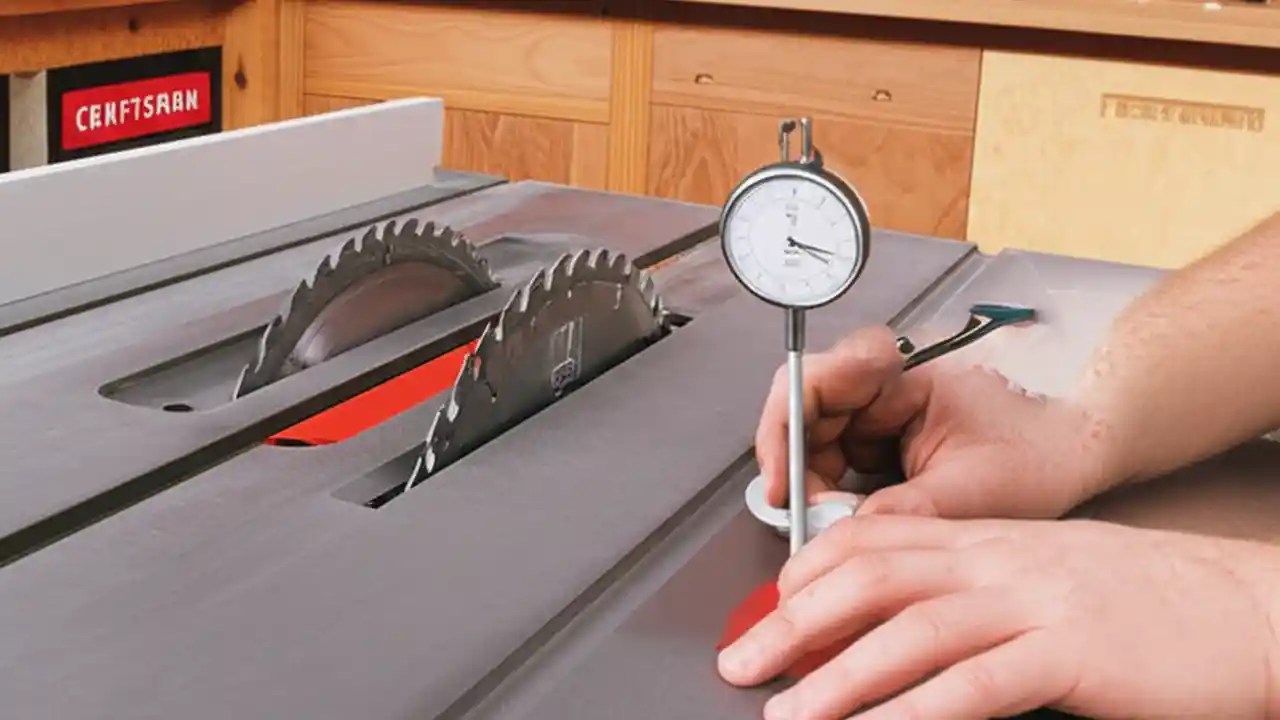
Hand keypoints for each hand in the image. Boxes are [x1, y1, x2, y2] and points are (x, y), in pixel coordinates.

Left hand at [718, 514, 1279, 718]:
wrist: (1248, 607)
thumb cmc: (1148, 600)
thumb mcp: (1045, 575)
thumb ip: (976, 587)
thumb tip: (901, 621)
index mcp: (990, 539)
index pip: (875, 540)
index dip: (809, 573)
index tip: (767, 611)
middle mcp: (1002, 561)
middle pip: (874, 579)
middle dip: (794, 624)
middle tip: (741, 665)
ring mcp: (1038, 604)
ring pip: (914, 632)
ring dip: (840, 678)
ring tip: (787, 715)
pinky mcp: (1076, 654)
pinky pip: (981, 686)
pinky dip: (919, 714)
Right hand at [755, 325, 1118, 519]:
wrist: (1077, 452)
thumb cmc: (1041, 453)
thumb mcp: (971, 493)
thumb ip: (901, 513)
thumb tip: (838, 537)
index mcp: (903, 373)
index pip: (816, 380)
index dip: (785, 429)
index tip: (785, 485)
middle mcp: (881, 383)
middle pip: (802, 413)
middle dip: (796, 470)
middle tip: (804, 523)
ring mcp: (879, 410)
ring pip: (814, 443)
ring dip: (814, 488)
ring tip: (834, 529)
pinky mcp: (882, 438)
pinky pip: (837, 463)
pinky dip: (835, 497)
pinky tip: (850, 524)